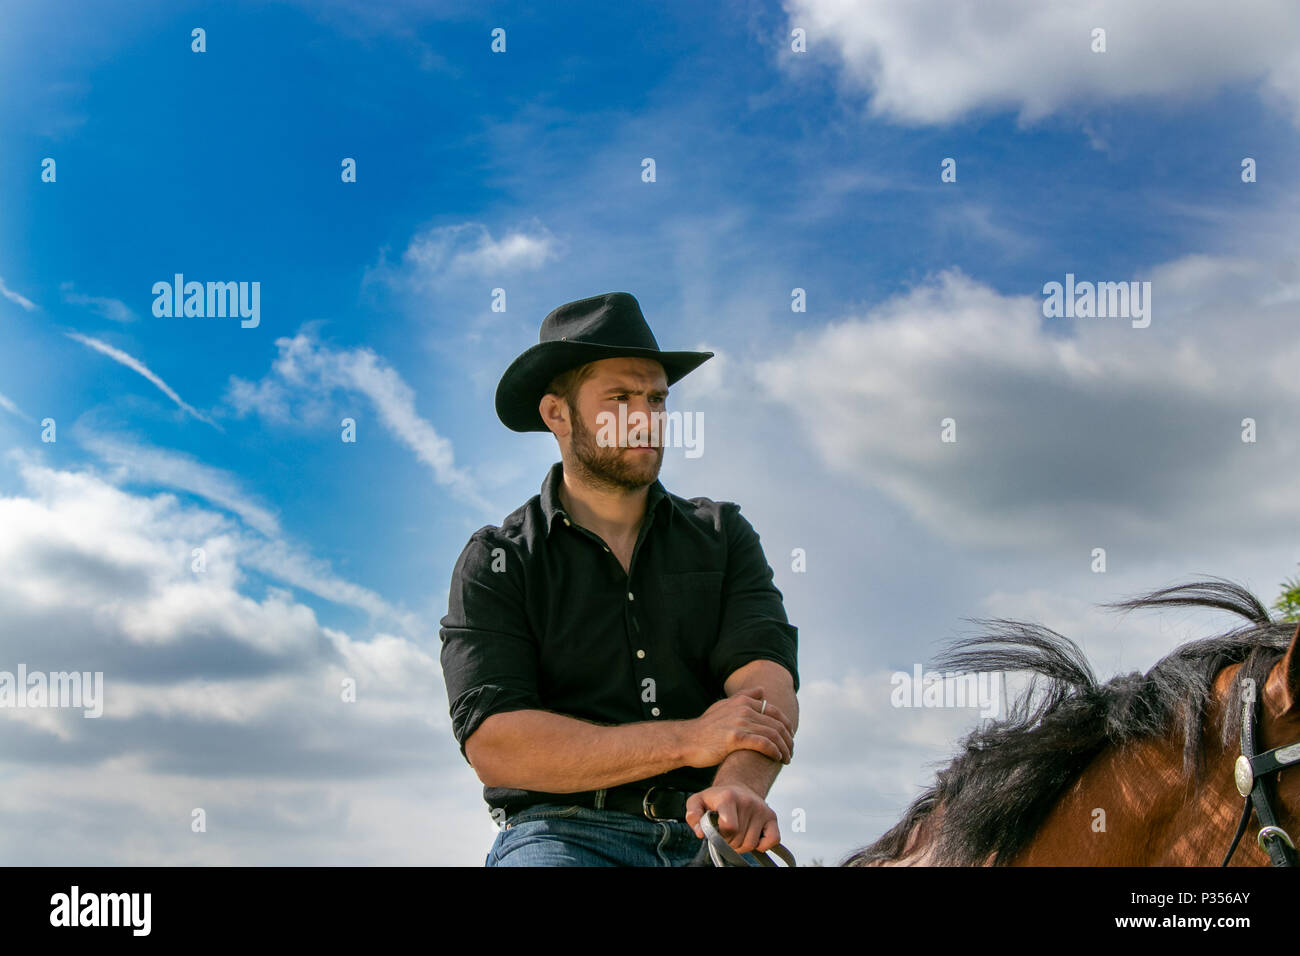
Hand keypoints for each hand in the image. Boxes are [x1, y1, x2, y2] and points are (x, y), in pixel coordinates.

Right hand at [679, 688, 793, 767]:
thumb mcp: (724, 706)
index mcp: (743, 701)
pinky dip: (774, 751)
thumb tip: (762, 690)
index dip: (786, 726)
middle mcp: (743, 709)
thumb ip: (744, 697)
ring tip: (786, 759)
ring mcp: (740, 722)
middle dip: (788, 740)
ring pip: (773, 735)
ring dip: (784, 748)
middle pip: (777, 724)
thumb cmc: (706, 727)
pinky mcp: (735, 738)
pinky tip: (777, 758)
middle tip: (791, 752)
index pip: (775, 712)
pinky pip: (763, 744)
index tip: (789, 739)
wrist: (687, 741)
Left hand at [686, 783, 780, 853]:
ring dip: (741, 846)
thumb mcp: (698, 801)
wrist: (737, 787)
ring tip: (736, 834)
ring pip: (752, 844)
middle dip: (729, 842)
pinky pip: (773, 840)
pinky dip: (762, 846)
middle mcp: (747, 802)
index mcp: (728, 797)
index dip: (721, 835)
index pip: (729, 827)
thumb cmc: (715, 799)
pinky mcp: (772, 816)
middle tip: (725, 833)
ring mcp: (761, 809)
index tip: (717, 831)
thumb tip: (700, 833)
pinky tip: (753, 837)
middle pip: (738, 839)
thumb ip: (693, 815)